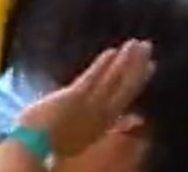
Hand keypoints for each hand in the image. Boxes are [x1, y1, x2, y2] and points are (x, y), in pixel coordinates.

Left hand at [17, 40, 153, 157]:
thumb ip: (114, 126)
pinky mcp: (75, 95)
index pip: (128, 95)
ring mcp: (90, 104)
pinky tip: (112, 51)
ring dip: (126, 60)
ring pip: (113, 79)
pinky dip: (103, 65)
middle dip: (137, 64)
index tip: (152, 64)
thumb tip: (137, 118)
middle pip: (125, 85)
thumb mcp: (88, 138)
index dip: (141, 79)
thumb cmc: (56, 142)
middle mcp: (103, 112)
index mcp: (106, 121)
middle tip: (148, 45)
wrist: (35, 145)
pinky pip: (93, 78)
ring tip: (135, 42)